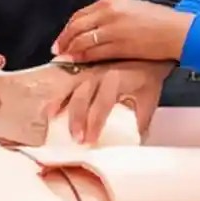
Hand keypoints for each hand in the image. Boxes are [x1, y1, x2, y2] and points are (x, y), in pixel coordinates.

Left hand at [52, 0, 194, 63]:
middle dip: (64, 40)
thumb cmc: (159, 20)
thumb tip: (95, 23)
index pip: (80, 15)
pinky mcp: (120, 47)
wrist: (176, 31)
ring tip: (65, 58)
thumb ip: (112, 12)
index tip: (62, 37)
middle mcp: (109, 14)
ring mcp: (113, 30)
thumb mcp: (131, 7)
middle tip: (58, 50)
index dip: (67, 28)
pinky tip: (79, 61)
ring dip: (71, 51)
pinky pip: (95, 53)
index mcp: (111, 2)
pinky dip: (84, 58)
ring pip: (83, 41)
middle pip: (77, 28)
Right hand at [54, 60, 173, 143]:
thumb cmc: (147, 79)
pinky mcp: (83, 70)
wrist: (147, 54)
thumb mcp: (149, 100)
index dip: (95, 122)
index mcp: (116, 79)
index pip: (103, 103)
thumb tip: (132, 145)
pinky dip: (57, 95)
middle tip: (76, 139)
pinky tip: (50, 108)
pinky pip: (66, 82)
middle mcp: (99, 72)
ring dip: (61, 105)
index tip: (90, 140)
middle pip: (82, 96)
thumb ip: (139, 122)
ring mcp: (89, 69)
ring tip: (52, 121)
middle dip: (76, 119)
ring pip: (70, 87)